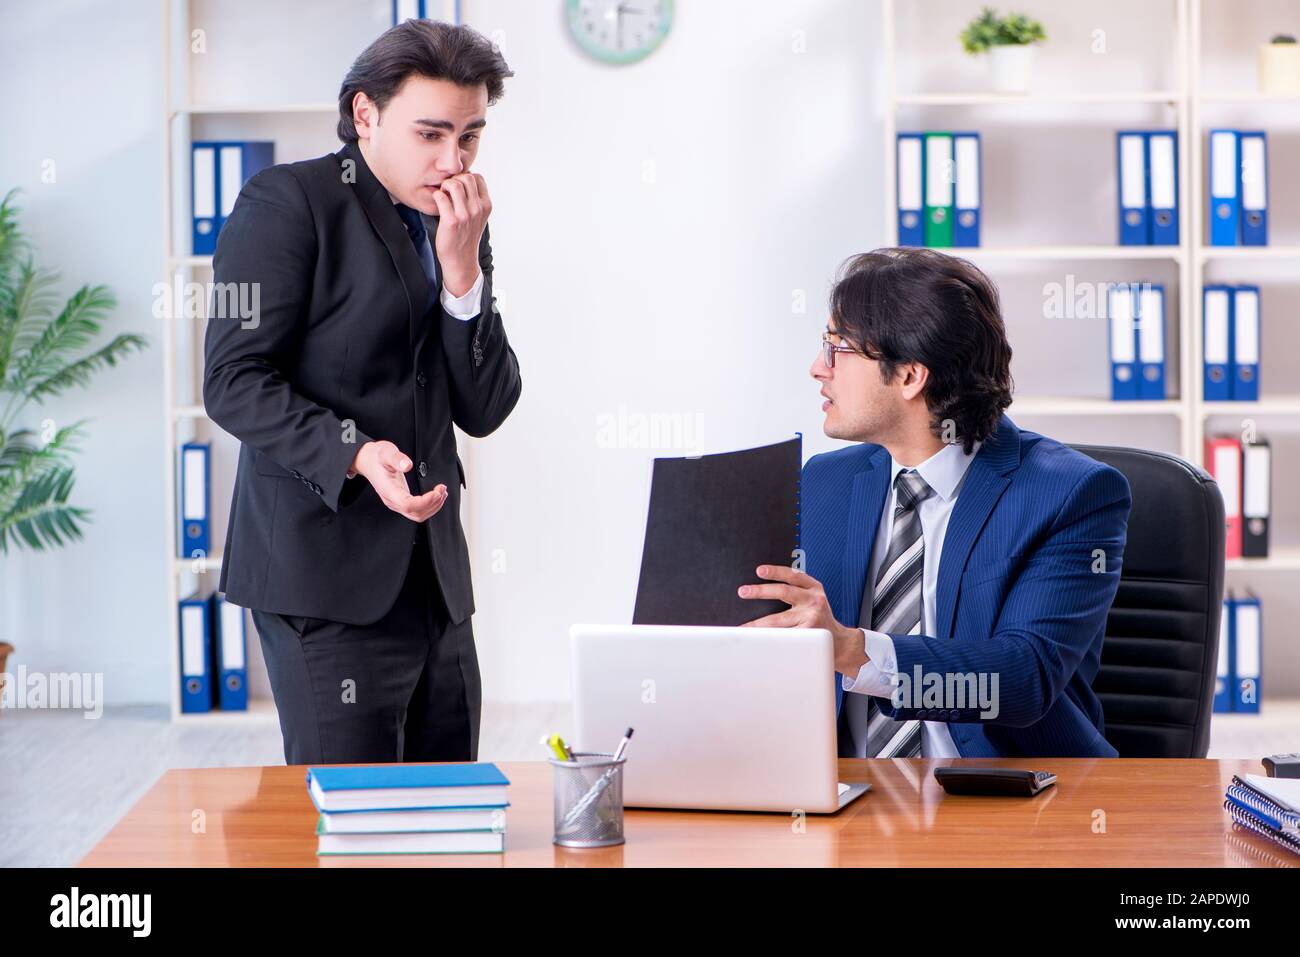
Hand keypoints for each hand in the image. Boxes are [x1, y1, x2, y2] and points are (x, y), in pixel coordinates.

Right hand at [349, 440, 447, 522]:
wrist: (367, 460)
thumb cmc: (376, 457)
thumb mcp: (386, 452)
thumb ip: (397, 458)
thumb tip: (407, 465)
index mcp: (388, 490)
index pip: (408, 505)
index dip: (425, 502)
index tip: (436, 492)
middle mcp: (392, 500)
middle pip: (415, 513)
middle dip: (433, 504)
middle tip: (442, 489)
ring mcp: (396, 502)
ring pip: (417, 515)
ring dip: (433, 506)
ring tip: (442, 492)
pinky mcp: (400, 501)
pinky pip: (416, 511)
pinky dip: (429, 506)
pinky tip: (436, 496)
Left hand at [432, 172, 490, 296]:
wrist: (461, 260)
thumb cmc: (466, 236)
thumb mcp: (479, 217)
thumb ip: (475, 199)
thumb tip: (465, 178)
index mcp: (486, 205)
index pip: (478, 177)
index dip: (466, 177)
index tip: (459, 187)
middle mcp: (478, 209)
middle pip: (466, 177)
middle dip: (455, 179)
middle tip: (448, 190)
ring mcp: (465, 215)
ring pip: (454, 184)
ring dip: (445, 186)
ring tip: (443, 195)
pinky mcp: (451, 221)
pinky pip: (440, 196)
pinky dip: (436, 196)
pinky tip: (437, 203)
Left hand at [739, 565, 868, 675]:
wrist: (840, 642)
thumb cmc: (819, 618)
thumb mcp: (814, 598)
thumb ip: (796, 591)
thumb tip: (762, 589)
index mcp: (814, 588)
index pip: (793, 575)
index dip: (776, 571)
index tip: (760, 570)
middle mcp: (814, 600)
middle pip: (784, 592)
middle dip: (761, 591)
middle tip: (743, 591)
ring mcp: (812, 619)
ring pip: (779, 620)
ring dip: (758, 623)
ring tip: (743, 626)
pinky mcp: (809, 636)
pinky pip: (785, 637)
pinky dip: (770, 639)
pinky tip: (758, 640)